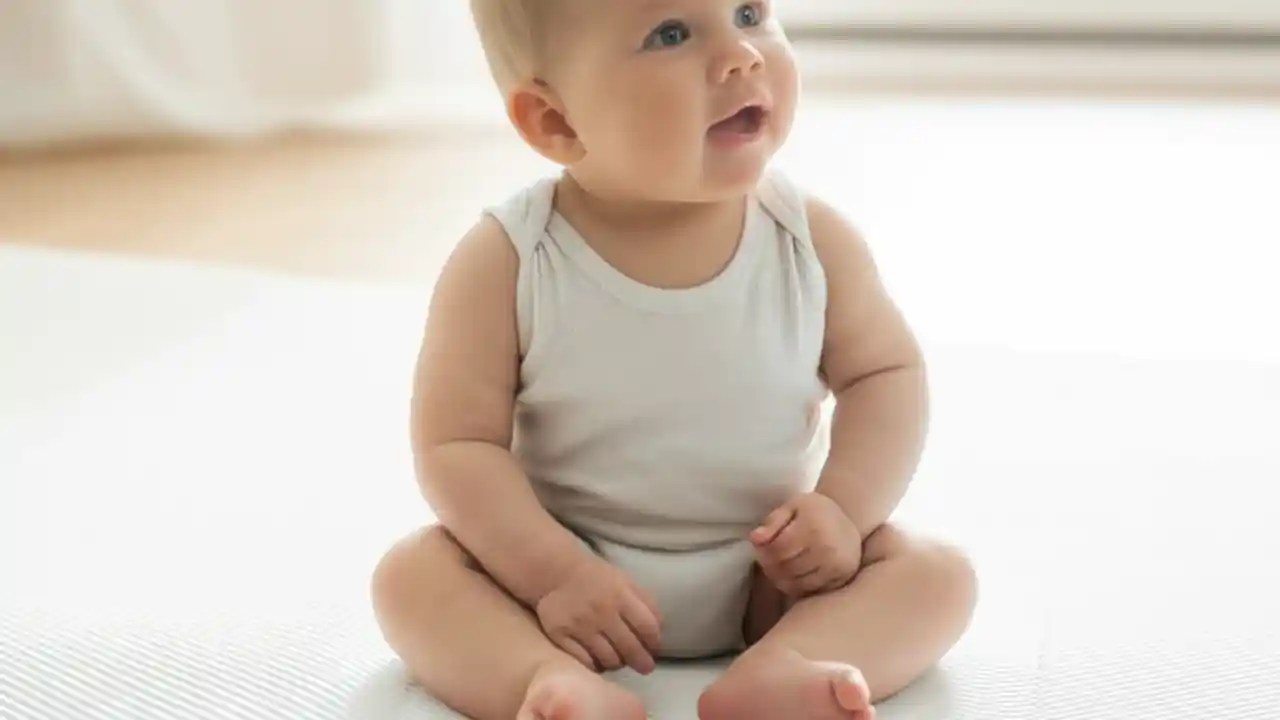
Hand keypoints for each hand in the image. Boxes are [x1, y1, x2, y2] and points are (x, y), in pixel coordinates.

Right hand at [534, 556, 662, 674]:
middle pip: (630, 648)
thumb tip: (660, 629)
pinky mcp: (560, 635)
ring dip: (618, 663)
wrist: (556, 572)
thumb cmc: (596, 578)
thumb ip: (645, 601)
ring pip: (609, 659)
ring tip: (619, 660)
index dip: (654, 643)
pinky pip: (585, 662)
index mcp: (621, 595)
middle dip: (641, 661)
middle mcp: (602, 612)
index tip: (654, 649)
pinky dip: (595, 665)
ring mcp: (580, 626)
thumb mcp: (625, 581)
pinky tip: (598, 660)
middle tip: (644, 667)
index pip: (648, 628)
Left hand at [749, 492, 862, 598]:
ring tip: (778, 567)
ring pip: (796, 583)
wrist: (851, 521)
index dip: (763, 552)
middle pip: (785, 568)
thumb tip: (754, 538)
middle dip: (770, 566)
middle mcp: (827, 548)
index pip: (778, 549)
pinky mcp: (840, 580)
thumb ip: (773, 521)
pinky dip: (796, 586)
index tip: (760, 548)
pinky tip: (793, 575)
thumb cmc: (817, 512)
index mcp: (813, 527)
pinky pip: (809, 591)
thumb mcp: (793, 506)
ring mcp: (835, 567)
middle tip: (766, 560)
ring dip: (780, 578)